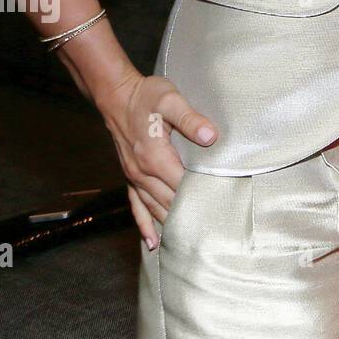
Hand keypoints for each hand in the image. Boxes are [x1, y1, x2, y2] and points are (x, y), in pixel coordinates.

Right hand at [96, 68, 217, 249]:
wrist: (117, 95)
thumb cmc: (146, 96)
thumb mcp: (171, 100)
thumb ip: (191, 119)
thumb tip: (211, 137)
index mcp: (155, 157)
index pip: (183, 186)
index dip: (201, 196)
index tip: (220, 207)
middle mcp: (143, 173)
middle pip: (170, 202)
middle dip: (190, 214)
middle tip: (214, 228)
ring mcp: (134, 177)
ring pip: (155, 208)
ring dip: (171, 223)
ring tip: (192, 240)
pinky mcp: (130, 176)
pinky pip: (136, 206)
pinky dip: (144, 225)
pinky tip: (151, 242)